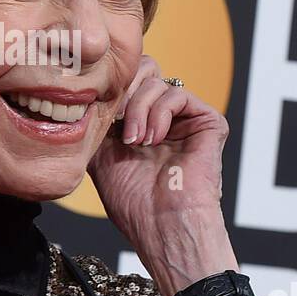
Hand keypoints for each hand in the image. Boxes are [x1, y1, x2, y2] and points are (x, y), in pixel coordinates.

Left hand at [87, 56, 246, 295]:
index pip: (126, 81)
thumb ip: (97, 119)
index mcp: (140, 123)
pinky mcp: (208, 122)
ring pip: (157, 81)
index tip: (98, 113)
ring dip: (138, 109)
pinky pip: (178, 94)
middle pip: (143, 70)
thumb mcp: (99, 153)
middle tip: (116, 121)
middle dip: (124, 92)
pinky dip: (158, 112)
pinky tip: (152, 140)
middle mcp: (163, 118)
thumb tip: (88, 90)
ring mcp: (186, 119)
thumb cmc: (133, 202)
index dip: (110, 89)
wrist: (162, 225)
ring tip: (135, 142)